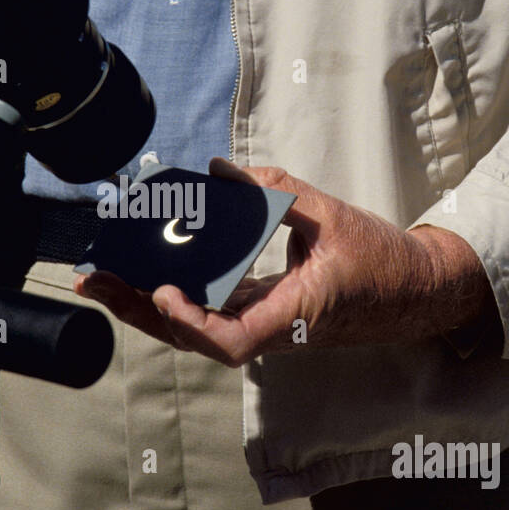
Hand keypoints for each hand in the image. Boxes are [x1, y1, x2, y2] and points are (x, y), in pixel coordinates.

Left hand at [74, 157, 495, 367]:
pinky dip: (172, 297)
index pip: (232, 341)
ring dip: (145, 306)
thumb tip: (218, 168)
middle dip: (139, 312)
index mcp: (293, 316)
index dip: (193, 324)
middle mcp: (271, 330)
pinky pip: (209, 313)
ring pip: (195, 330)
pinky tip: (144, 275)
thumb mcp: (333, 215)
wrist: (415, 292)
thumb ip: (276, 190)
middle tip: (94, 281)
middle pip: (193, 338)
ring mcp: (264, 326)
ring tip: (103, 280)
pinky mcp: (262, 315)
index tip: (167, 293)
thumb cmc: (381, 260)